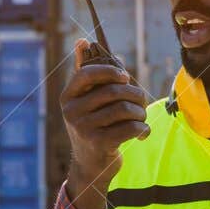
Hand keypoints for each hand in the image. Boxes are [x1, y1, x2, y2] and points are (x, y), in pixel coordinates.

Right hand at [60, 40, 149, 208]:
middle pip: (114, 91)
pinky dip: (142, 129)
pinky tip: (141, 134)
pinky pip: (130, 127)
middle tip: (142, 102)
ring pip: (124, 109)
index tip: (125, 78)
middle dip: (135, 95)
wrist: (90, 168)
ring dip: (140, 113)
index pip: (88, 73)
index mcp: (68, 97)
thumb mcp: (86, 102)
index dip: (111, 71)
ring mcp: (83, 129)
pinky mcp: (98, 144)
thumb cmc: (93, 127)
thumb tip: (82, 40)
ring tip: (141, 118)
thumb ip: (86, 73)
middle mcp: (71, 112)